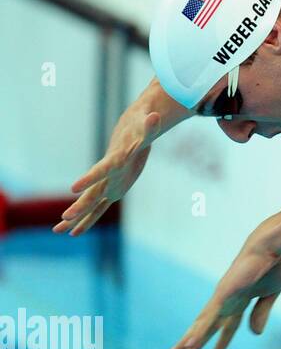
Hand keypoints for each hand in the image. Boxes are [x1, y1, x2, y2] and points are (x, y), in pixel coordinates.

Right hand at [56, 109, 162, 235]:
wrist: (129, 131)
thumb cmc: (139, 129)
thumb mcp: (147, 128)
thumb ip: (151, 125)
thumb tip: (155, 115)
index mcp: (115, 161)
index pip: (101, 171)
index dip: (89, 179)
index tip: (73, 188)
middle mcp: (108, 175)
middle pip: (92, 193)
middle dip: (79, 206)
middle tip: (64, 218)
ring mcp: (108, 184)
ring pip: (91, 204)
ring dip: (76, 218)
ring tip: (57, 230)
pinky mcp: (113, 190)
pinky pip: (99, 208)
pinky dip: (87, 220)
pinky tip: (73, 232)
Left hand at [170, 243, 280, 348]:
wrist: (273, 246)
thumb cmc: (274, 264)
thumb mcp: (271, 294)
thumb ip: (262, 313)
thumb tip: (254, 334)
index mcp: (241, 300)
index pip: (227, 326)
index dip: (220, 342)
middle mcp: (228, 300)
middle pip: (207, 326)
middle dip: (194, 342)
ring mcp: (223, 297)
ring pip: (203, 324)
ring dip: (190, 340)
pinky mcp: (223, 294)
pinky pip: (209, 317)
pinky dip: (199, 331)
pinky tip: (190, 343)